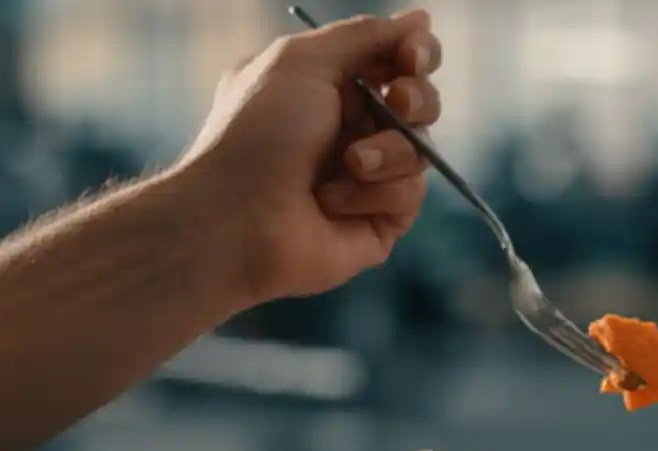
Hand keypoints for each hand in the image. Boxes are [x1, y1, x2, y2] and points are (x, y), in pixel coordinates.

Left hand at [178, 10, 441, 305]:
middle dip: (416, 98)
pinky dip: (375, 193)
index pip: (396, 61)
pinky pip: (409, 196)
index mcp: (328, 88)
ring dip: (389, 152)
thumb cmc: (257, 134)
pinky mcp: (378, 222)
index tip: (412, 56)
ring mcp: (367, 179)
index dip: (417, 53)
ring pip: (420, 150)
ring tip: (348, 164)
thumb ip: (366, 36)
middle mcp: (349, 131)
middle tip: (397, 102)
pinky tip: (331, 202)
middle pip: (421, 103)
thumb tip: (420, 18)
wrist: (236, 218)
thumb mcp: (304, 61)